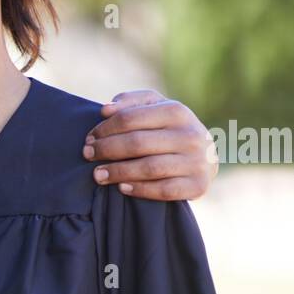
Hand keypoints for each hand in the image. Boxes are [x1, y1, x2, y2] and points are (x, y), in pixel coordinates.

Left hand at [82, 89, 217, 199]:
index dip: (105, 129)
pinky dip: (140, 190)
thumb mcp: (156, 107)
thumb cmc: (169, 129)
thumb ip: (131, 102)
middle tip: (87, 155)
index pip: (130, 118)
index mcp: (177, 111)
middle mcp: (191, 135)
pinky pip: (164, 190)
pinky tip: (121, 188)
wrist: (206, 156)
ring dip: (118, 172)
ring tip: (98, 175)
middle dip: (107, 150)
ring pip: (149, 168)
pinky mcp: (198, 185)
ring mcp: (197, 161)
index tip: (89, 138)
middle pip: (137, 143)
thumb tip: (106, 109)